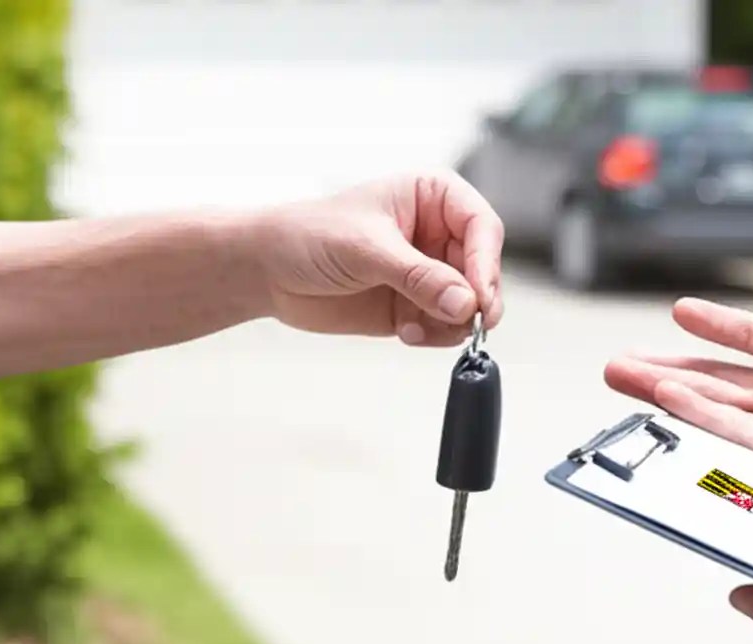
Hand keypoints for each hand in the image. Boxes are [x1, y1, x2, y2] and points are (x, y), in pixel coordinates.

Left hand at [248, 170, 503, 345]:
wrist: (267, 270)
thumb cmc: (308, 235)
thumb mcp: (366, 249)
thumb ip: (418, 276)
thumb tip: (463, 301)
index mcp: (433, 197)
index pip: (481, 227)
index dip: (486, 262)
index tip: (479, 295)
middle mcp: (438, 234)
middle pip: (483, 270)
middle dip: (476, 300)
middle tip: (468, 322)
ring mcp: (429, 272)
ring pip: (470, 303)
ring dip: (454, 322)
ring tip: (420, 327)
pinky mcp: (416, 306)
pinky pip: (447, 327)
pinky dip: (436, 335)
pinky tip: (407, 332)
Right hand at [604, 230, 752, 541]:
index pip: (748, 339)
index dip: (715, 324)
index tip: (679, 309)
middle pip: (713, 381)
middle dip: (664, 369)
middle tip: (617, 362)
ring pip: (714, 411)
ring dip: (668, 396)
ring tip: (625, 379)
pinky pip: (739, 443)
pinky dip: (703, 425)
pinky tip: (673, 407)